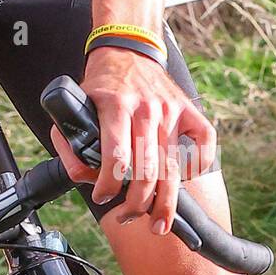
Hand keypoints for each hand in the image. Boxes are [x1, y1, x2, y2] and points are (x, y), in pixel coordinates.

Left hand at [49, 47, 216, 235]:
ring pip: (173, 166)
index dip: (109, 185)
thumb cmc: (101, 84)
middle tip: (128, 217)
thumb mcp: (75, 105)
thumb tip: (81, 174)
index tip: (103, 197)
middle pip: (147, 169)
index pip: (115, 156)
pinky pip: (204, 144)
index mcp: (115, 105)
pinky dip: (197, 166)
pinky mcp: (189, 110)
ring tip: (158, 224)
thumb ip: (71, 140)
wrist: (126, 50)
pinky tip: (183, 181)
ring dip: (166, 202)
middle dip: (137, 203)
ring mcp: (171, 110)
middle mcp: (146, 108)